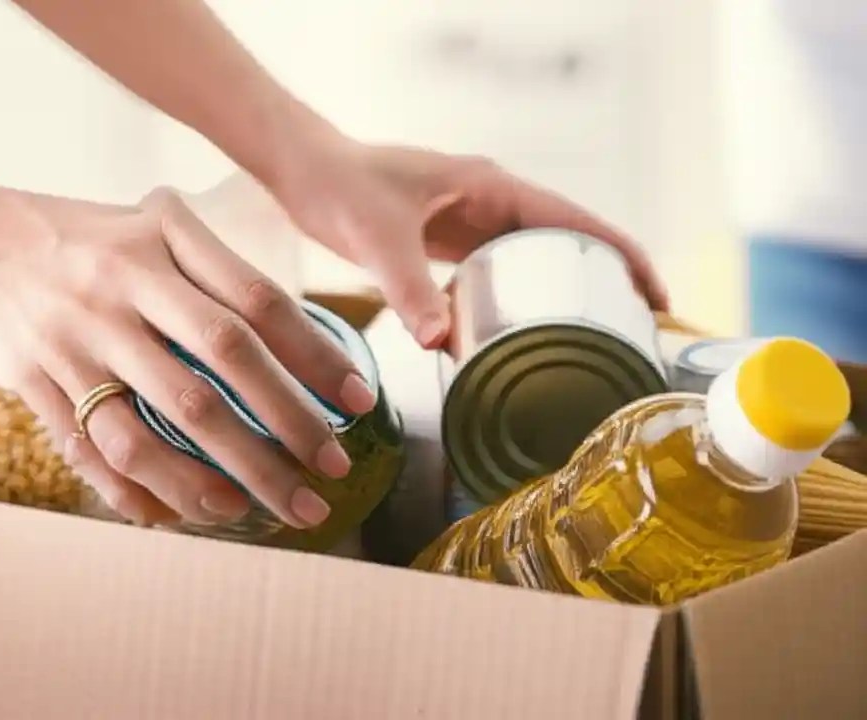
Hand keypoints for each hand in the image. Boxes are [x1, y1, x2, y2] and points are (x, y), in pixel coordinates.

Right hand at [0, 185, 375, 528]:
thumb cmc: (54, 231)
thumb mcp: (133, 224)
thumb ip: (200, 263)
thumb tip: (276, 323)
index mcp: (158, 242)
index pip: (257, 303)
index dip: (315, 356)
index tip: (357, 400)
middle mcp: (121, 286)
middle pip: (223, 366)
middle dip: (285, 427)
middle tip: (326, 474)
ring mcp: (75, 335)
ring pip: (160, 421)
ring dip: (217, 476)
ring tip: (258, 511)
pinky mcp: (31, 377)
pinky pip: (91, 448)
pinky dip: (133, 491)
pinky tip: (168, 519)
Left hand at [266, 139, 669, 349]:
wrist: (303, 171)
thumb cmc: (340, 186)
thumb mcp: (378, 238)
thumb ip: (408, 289)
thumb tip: (441, 344)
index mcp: (491, 187)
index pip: (576, 219)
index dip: (622, 254)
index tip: (656, 294)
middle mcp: (490, 200)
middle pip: (567, 239)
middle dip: (604, 279)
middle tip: (632, 332)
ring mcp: (471, 219)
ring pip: (534, 256)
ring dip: (564, 291)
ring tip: (592, 340)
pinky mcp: (448, 239)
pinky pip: (498, 269)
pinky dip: (518, 298)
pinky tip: (521, 332)